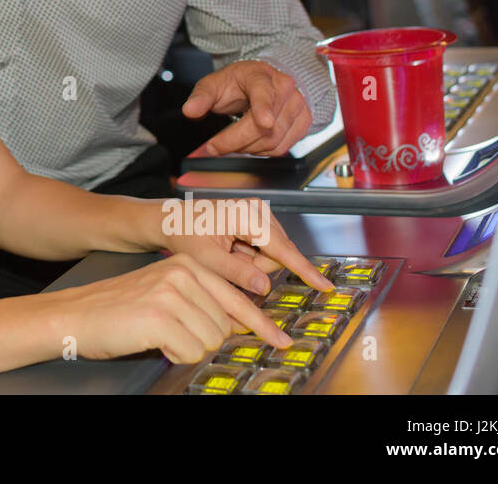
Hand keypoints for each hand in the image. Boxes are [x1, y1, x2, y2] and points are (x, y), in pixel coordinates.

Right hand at [64, 252, 292, 363]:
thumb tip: (235, 326)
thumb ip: (199, 303)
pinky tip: (152, 342)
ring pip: (210, 341)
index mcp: (187, 265)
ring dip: (187, 349)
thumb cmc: (116, 310)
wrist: (75, 315)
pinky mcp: (160, 316)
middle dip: (203, 339)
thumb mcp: (162, 294)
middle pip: (225, 326)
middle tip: (171, 336)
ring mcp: (172, 294)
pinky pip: (190, 352)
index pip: (236, 299)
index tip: (280, 340)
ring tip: (158, 336)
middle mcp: (183, 274)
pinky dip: (174, 356)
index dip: (261, 325)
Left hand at [155, 195, 333, 296]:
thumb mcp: (207, 260)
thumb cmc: (185, 235)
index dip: (305, 270)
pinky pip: (265, 249)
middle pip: (277, 255)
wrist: (173, 221)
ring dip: (251, 263)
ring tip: (226, 254)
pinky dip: (249, 256)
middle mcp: (258, 210)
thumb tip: (265, 287)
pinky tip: (230, 250)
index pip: (283, 249)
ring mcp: (259, 213)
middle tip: (227, 262)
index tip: (325, 285)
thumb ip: (237, 274)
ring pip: (272, 255)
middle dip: (256, 268)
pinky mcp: (258, 220)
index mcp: (247, 216)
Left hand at [182, 60, 312, 156]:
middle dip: (235, 141)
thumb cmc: (239, 83)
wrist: (264, 81)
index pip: (264, 92)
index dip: (264, 108)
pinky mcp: (304, 122)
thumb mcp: (214, 84)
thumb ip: (201, 97)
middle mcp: (285, 89)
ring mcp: (298, 106)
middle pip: (265, 126)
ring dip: (248, 148)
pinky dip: (263, 151)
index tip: (264, 122)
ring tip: (232, 142)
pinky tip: (251, 143)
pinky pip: (283, 147)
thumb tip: (190, 110)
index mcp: (261, 75)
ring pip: (274, 140)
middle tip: (214, 147)